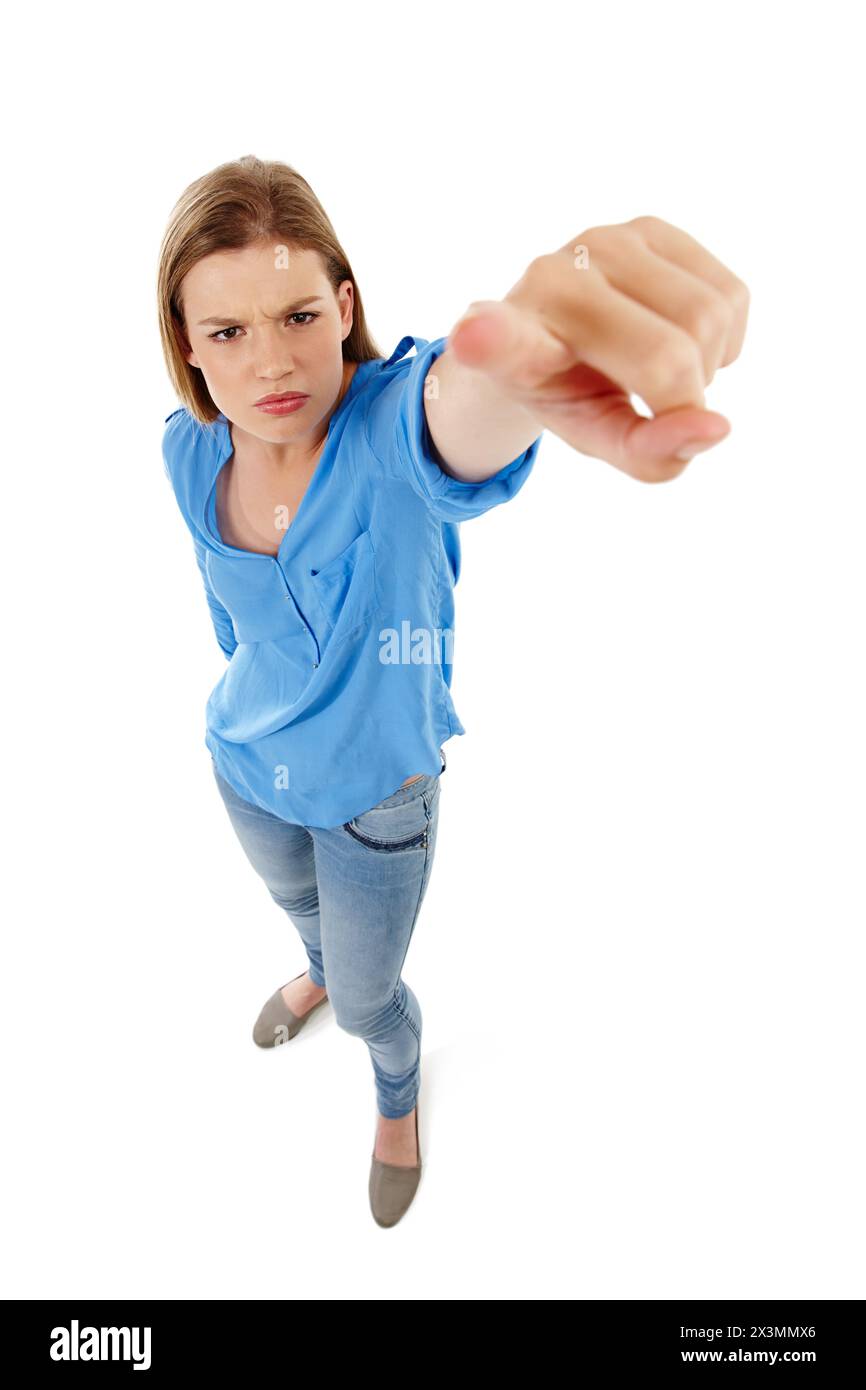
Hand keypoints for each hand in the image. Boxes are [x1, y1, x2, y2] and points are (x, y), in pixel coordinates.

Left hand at [446, 216, 749, 482]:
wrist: (566, 331)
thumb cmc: (572, 390)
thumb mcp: (597, 437)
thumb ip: (648, 453)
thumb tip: (717, 428)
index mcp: (515, 347)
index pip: (499, 339)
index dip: (491, 337)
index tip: (473, 336)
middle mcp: (551, 282)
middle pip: (669, 357)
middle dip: (687, 398)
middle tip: (657, 403)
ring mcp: (601, 244)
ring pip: (709, 317)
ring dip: (708, 366)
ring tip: (663, 370)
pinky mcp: (648, 226)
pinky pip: (730, 293)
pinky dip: (725, 336)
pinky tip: (682, 336)